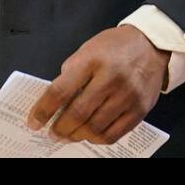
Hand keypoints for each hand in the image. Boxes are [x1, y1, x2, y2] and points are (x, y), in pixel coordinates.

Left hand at [26, 26, 169, 144]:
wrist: (151, 45)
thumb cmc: (113, 47)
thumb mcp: (87, 50)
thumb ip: (71, 73)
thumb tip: (57, 101)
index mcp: (91, 61)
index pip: (60, 90)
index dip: (44, 110)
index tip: (33, 122)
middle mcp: (110, 79)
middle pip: (78, 113)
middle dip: (60, 128)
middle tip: (52, 134)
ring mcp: (127, 97)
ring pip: (96, 128)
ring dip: (77, 136)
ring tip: (69, 136)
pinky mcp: (140, 110)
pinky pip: (115, 134)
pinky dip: (98, 139)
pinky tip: (89, 136)